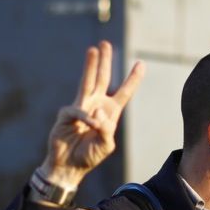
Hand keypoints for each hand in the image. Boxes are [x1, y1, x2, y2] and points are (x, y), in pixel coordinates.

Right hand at [40, 41, 144, 186]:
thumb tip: (97, 112)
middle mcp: (96, 105)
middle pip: (102, 78)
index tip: (141, 63)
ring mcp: (81, 108)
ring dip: (90, 66)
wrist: (68, 166)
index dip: (133, 79)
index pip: (124, 92)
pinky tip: (88, 126)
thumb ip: (106, 130)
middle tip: (105, 44)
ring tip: (92, 49)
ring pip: (87, 82)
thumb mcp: (105, 146)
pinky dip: (85, 118)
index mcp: (109, 112)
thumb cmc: (88, 156)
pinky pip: (78, 111)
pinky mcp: (67, 114)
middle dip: (105, 61)